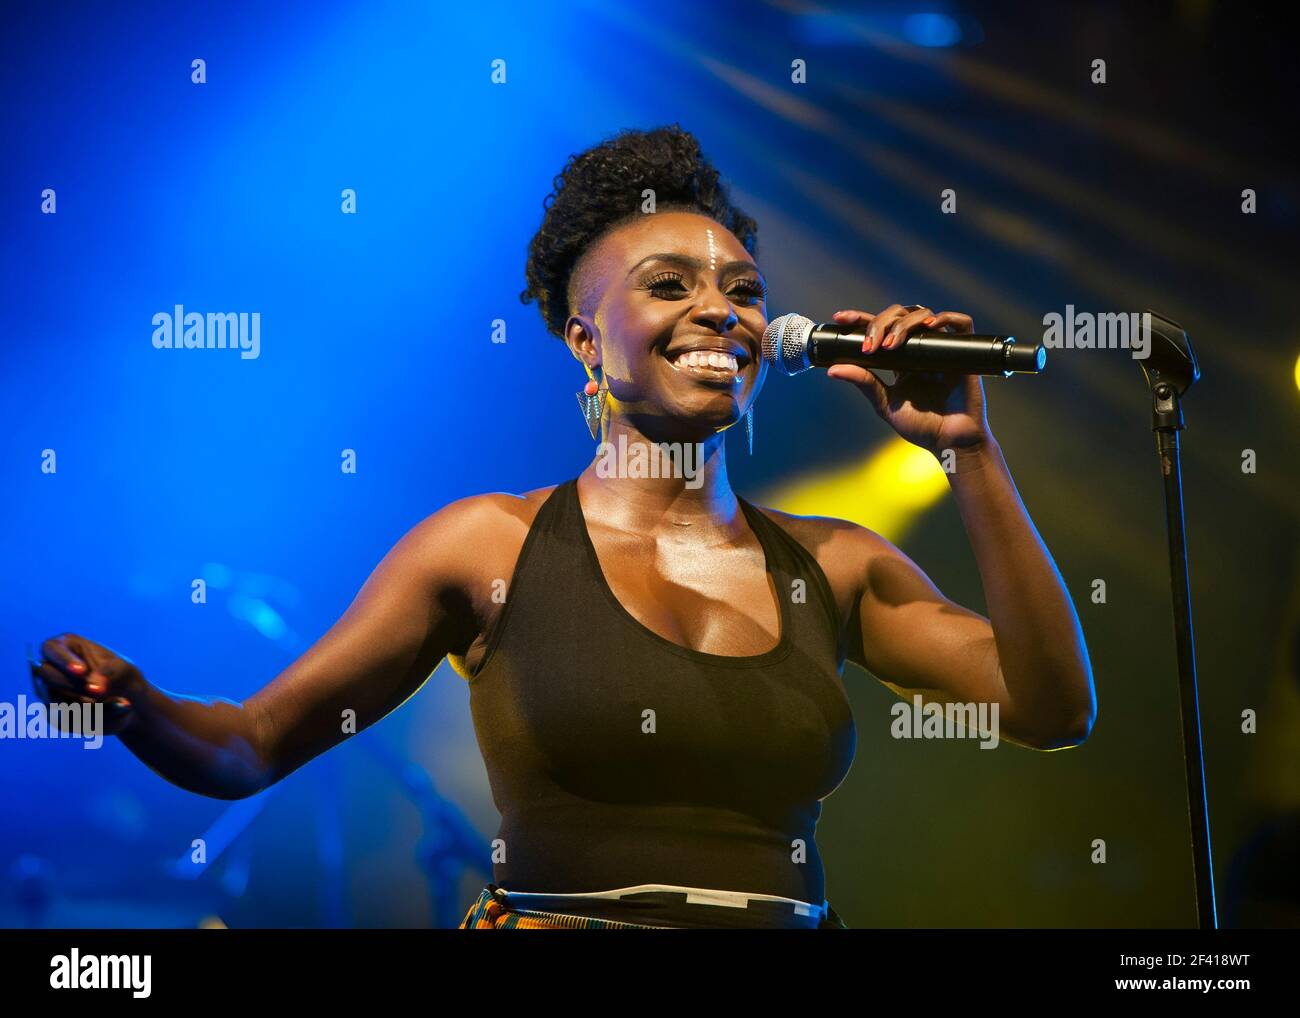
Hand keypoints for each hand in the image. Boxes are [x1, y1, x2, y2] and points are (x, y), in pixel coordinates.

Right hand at [29, 633, 144, 736]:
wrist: (125, 700)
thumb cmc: (119, 675)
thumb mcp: (119, 670)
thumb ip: (106, 675)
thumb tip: (94, 690)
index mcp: (65, 646)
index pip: (51, 648)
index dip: (64, 660)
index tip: (82, 671)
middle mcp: (51, 668)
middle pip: (47, 675)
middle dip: (73, 684)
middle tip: (97, 692)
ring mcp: (48, 691)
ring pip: (53, 698)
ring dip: (81, 702)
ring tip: (106, 702)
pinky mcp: (54, 713)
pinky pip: (61, 718)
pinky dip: (83, 717)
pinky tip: (102, 714)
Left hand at [825, 304, 990, 455]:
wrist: (950, 441)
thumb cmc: (921, 426)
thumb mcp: (885, 404)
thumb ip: (864, 383)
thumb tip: (832, 369)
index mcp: (900, 358)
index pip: (880, 328)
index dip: (861, 318)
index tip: (840, 318)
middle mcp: (919, 349)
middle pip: (899, 315)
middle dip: (881, 323)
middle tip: (872, 343)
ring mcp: (941, 348)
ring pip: (924, 315)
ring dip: (904, 323)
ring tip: (892, 344)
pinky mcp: (964, 351)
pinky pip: (961, 324)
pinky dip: (946, 318)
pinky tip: (929, 327)